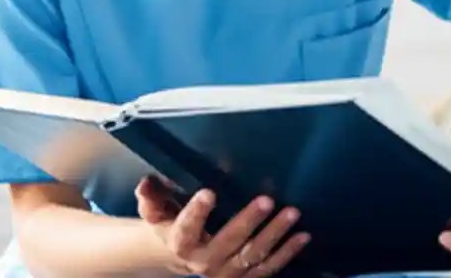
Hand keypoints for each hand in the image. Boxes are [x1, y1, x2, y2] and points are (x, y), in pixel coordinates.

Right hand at [135, 176, 310, 276]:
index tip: (209, 192)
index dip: (197, 213)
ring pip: (252, 256)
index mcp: (180, 243)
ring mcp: (227, 273)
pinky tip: (303, 236)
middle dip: (248, 221)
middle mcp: (204, 262)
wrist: (183, 257)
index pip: (186, 229)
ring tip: (292, 213)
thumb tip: (147, 182)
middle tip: (266, 200)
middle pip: (227, 242)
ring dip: (274, 235)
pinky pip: (268, 268)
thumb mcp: (157, 211)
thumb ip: (151, 197)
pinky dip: (287, 253)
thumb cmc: (173, 224)